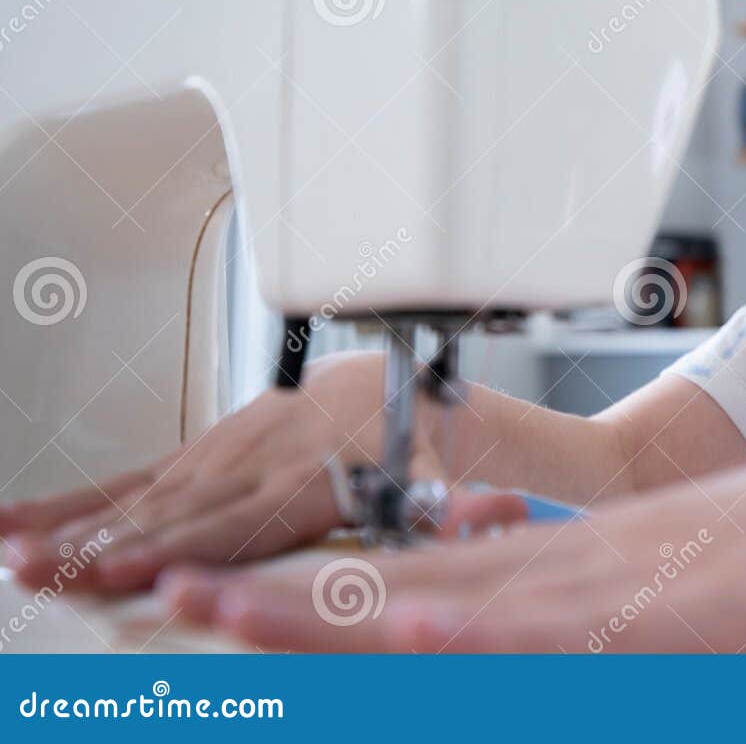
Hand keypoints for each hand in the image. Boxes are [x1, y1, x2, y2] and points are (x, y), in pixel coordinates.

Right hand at [0, 350, 453, 592]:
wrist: (394, 387)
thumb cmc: (411, 445)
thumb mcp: (439, 474)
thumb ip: (452, 503)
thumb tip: (485, 517)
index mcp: (306, 477)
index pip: (237, 523)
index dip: (186, 548)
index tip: (137, 570)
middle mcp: (253, 463)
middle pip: (172, 513)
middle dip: (104, 545)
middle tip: (41, 570)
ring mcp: (219, 456)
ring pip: (137, 497)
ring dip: (73, 528)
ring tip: (14, 554)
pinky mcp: (197, 454)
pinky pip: (127, 479)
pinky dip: (69, 502)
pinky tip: (13, 523)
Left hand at [159, 408, 745, 651]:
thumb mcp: (723, 596)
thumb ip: (644, 616)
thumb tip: (578, 625)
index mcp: (599, 556)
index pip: (442, 575)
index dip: (339, 590)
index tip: (249, 596)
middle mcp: (596, 557)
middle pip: (421, 580)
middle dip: (296, 594)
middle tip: (175, 592)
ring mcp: (637, 578)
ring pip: (460, 597)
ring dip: (337, 609)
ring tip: (224, 607)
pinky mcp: (693, 606)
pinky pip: (566, 627)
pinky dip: (478, 631)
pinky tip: (408, 631)